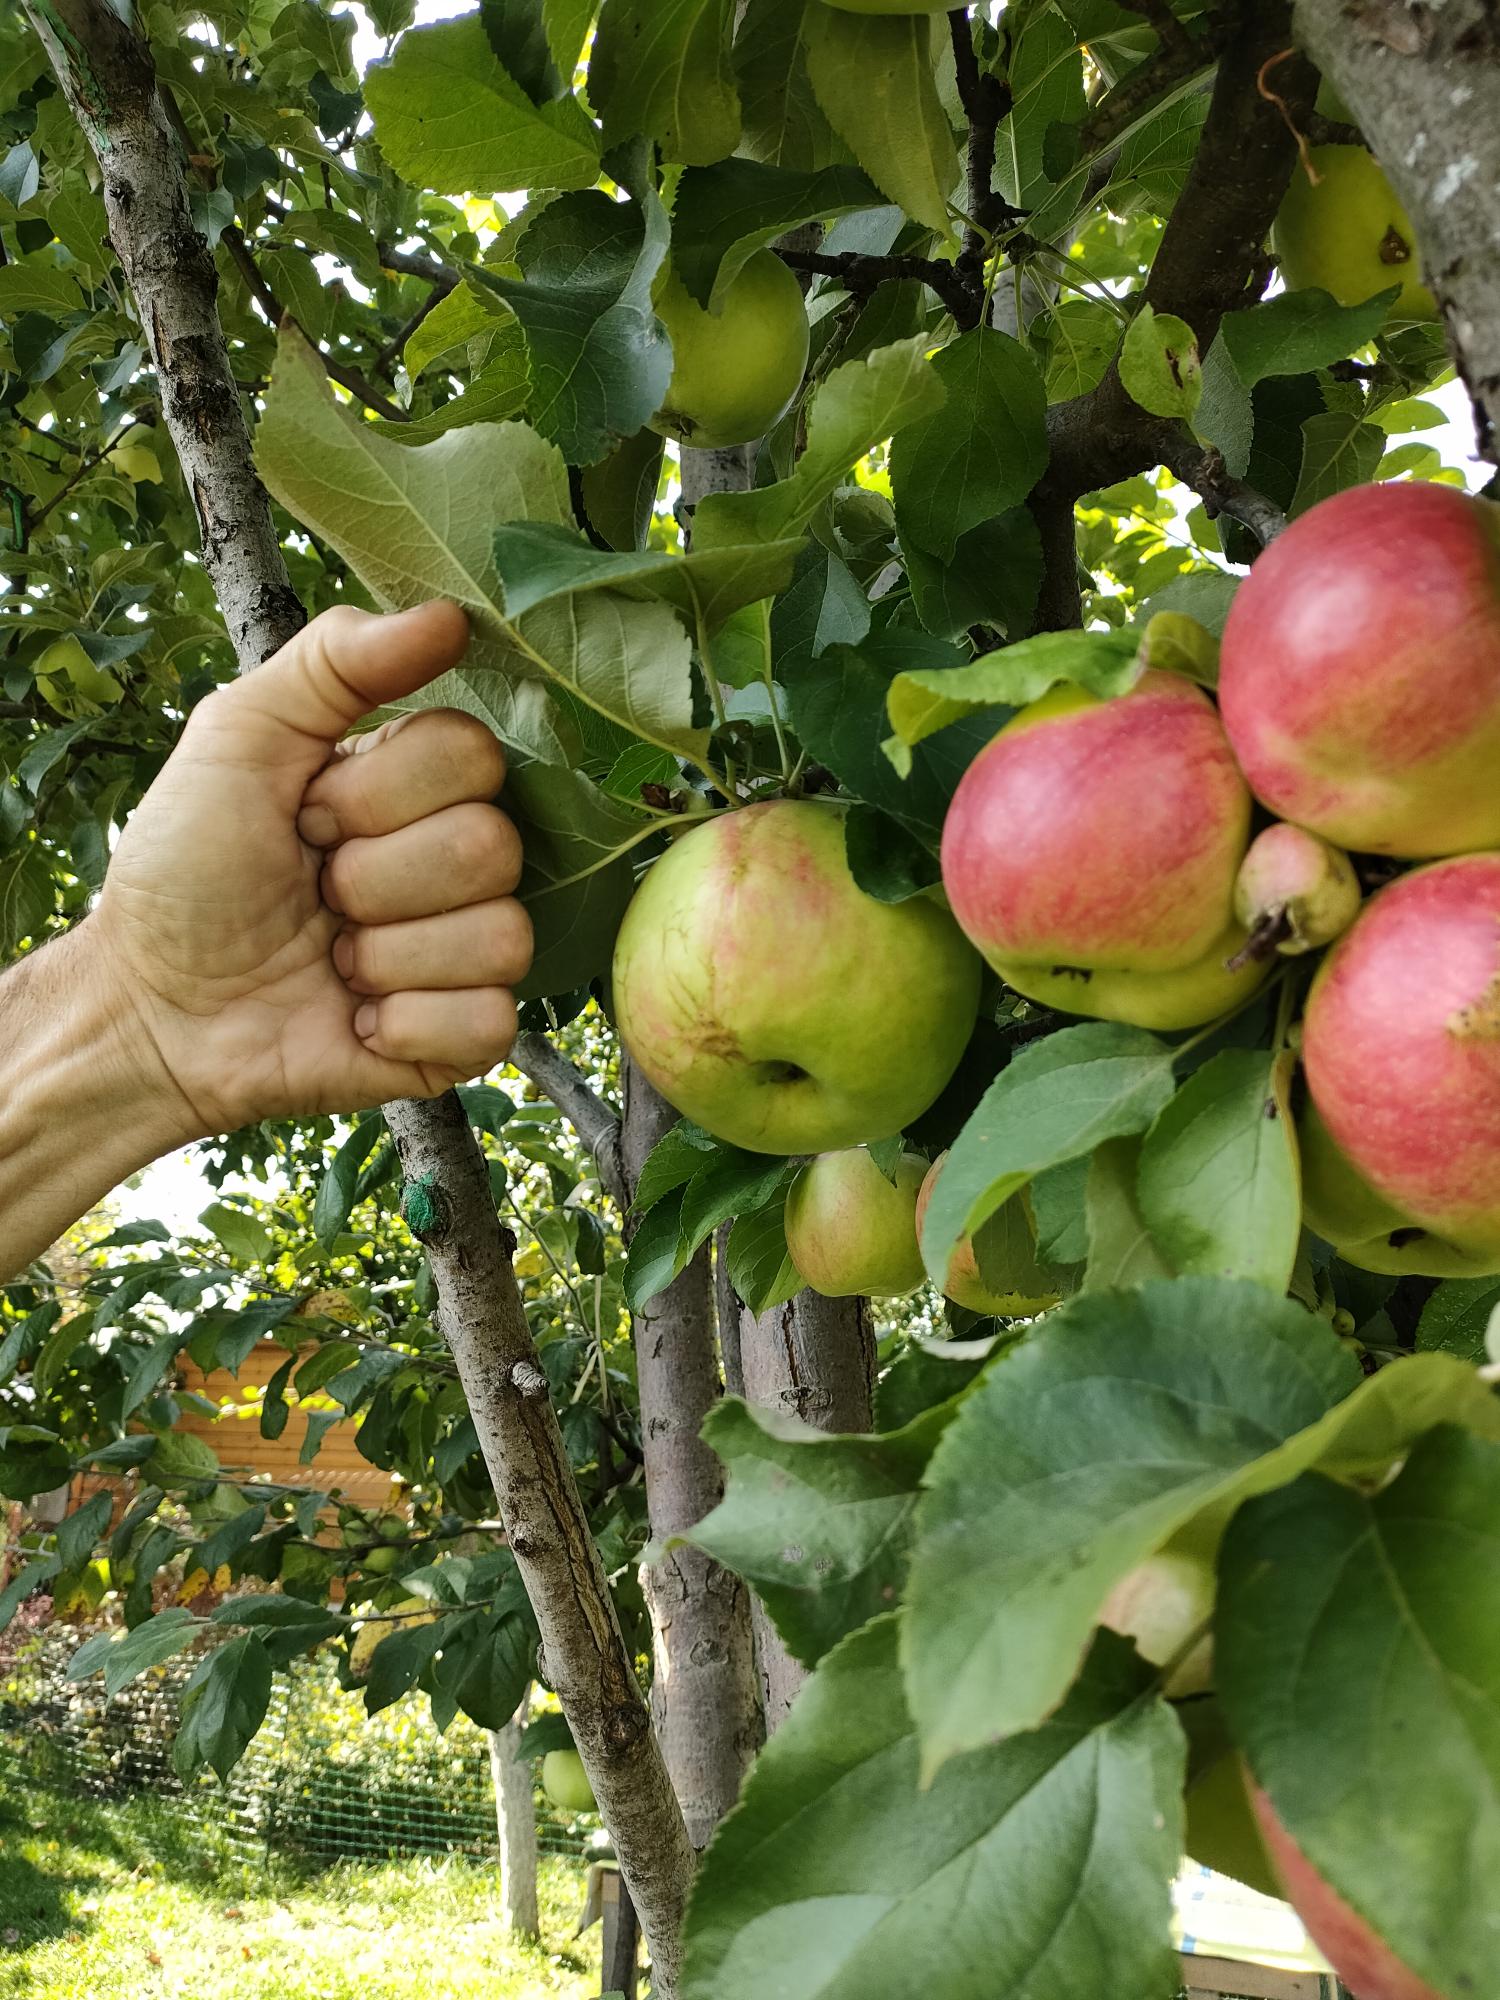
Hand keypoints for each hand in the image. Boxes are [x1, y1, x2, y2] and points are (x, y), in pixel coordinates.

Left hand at [93, 600, 531, 1139]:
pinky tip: (356, 1022)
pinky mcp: (465, 1038)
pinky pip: (490, 1021)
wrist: (153, 1006)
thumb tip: (451, 615)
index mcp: (419, 785)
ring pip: (502, 936)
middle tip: (314, 894)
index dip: (379, 794)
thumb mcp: (240, 735)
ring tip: (333, 962)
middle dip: (374, 877)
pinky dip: (408, 1025)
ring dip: (387, 955)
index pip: (474, 756)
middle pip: (494, 846)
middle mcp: (458, 862)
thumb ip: (335, 660)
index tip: (306, 817)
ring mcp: (468, 953)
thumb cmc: (187, 869)